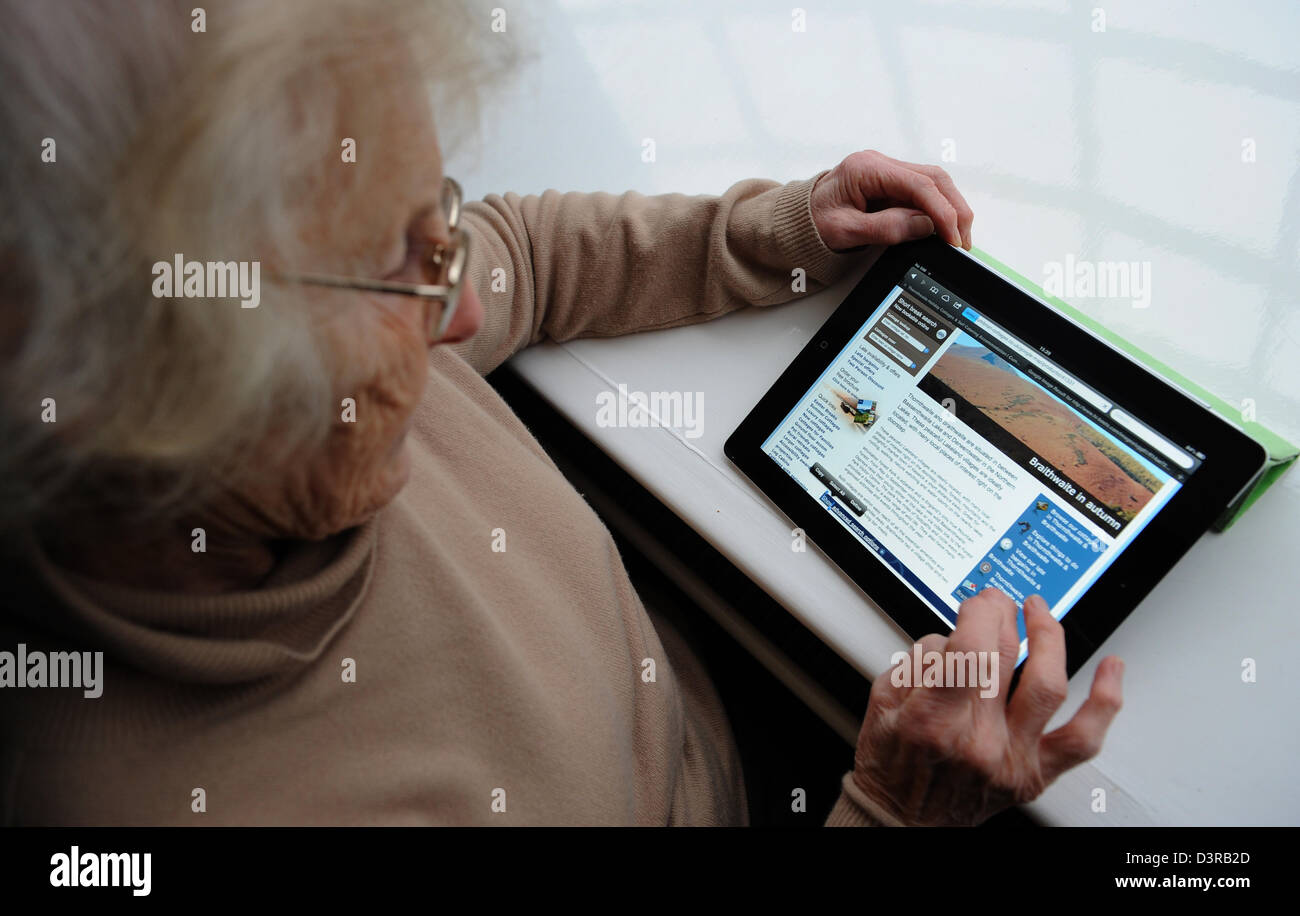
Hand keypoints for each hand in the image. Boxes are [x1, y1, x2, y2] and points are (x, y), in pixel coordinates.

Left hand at [810, 149, 973, 250]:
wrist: (794, 220)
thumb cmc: (810, 223)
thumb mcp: (844, 231)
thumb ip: (886, 227)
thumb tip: (925, 225)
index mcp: (866, 168)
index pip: (918, 185)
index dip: (942, 211)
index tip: (953, 237)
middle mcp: (879, 163)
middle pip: (933, 178)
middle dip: (955, 209)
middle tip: (963, 240)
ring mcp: (886, 171)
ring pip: (933, 183)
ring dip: (950, 209)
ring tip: (958, 237)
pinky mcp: (889, 183)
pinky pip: (922, 192)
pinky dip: (937, 210)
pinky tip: (943, 228)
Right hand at [850, 589, 1123, 825]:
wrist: (904, 821)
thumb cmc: (892, 764)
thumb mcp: (881, 704)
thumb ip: (918, 664)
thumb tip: (955, 636)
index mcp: (934, 722)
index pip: (969, 649)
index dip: (978, 612)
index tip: (976, 603)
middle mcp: (977, 742)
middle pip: (1003, 657)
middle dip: (1001, 614)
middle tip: (997, 601)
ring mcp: (1012, 760)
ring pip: (1047, 685)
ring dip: (1047, 637)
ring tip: (1038, 614)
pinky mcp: (1036, 775)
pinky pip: (1082, 738)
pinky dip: (1104, 701)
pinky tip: (1112, 668)